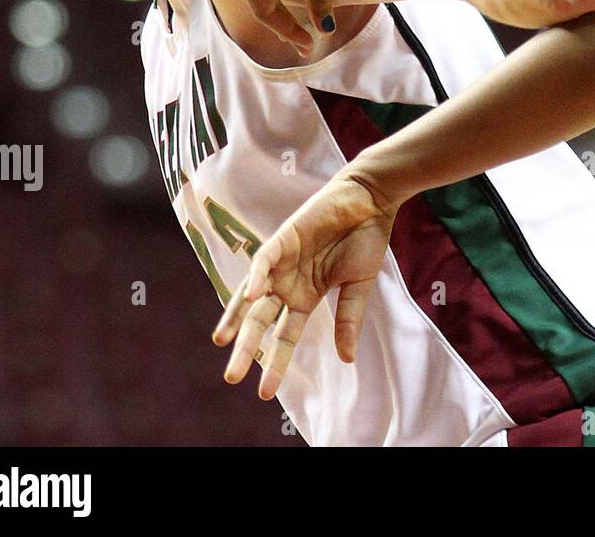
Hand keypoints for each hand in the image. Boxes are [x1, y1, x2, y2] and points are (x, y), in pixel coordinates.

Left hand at [212, 170, 398, 400]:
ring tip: (223, 342)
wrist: (370, 202)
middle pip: (261, 321)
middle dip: (247, 349)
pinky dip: (257, 276)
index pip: (284, 336)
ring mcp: (283, 262)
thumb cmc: (366, 239)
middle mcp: (288, 283)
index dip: (275, 362)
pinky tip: (253, 296)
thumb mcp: (358, 286)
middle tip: (232, 377)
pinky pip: (264, 261)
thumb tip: (346, 359)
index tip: (265, 392)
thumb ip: (348, 320)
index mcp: (306, 297)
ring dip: (237, 317)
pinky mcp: (283, 238)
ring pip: (252, 295)